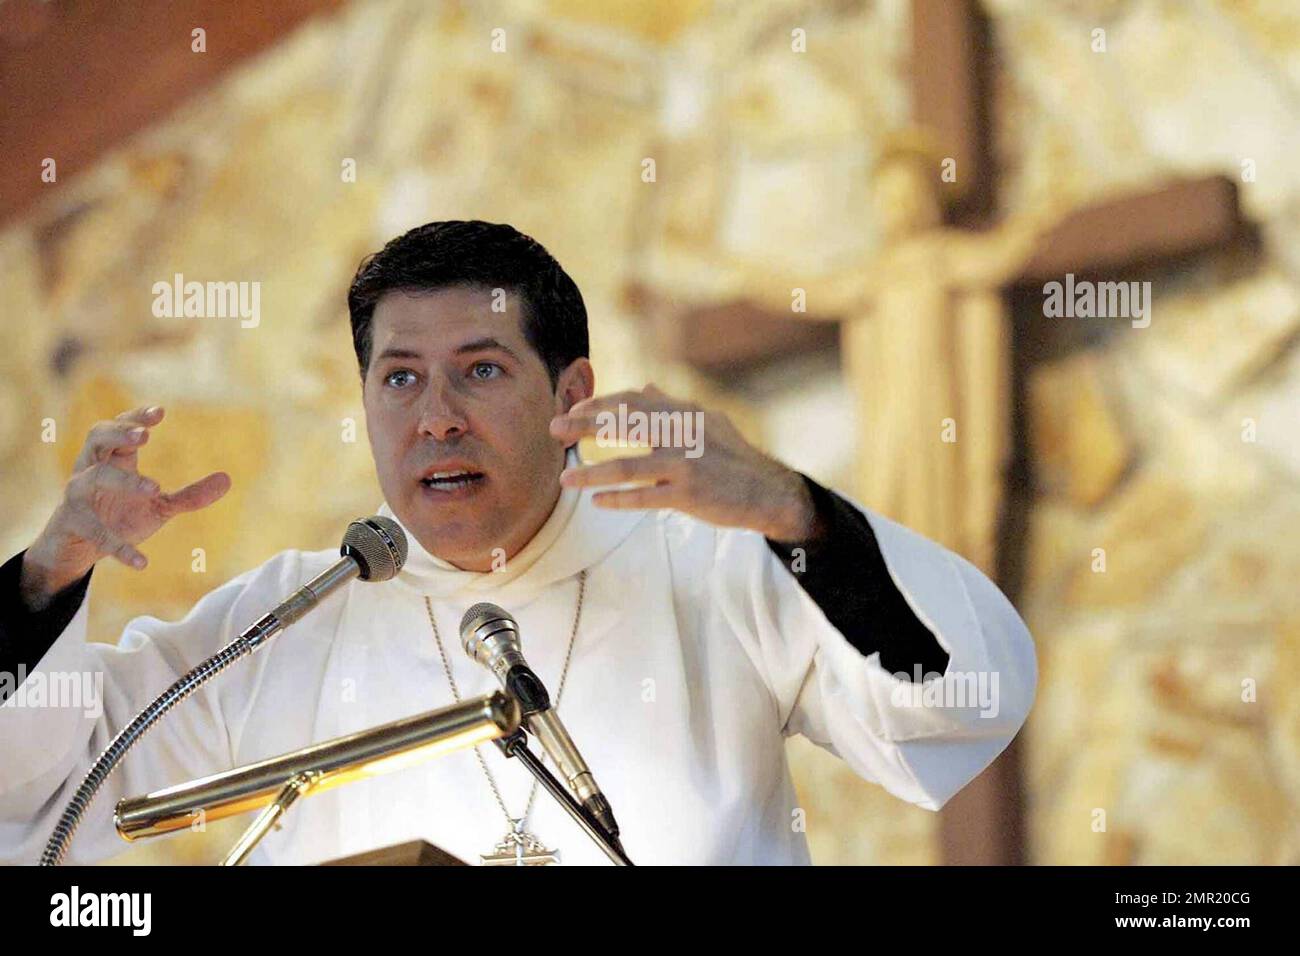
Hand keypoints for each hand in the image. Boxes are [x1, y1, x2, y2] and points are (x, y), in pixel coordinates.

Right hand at [20, 405, 230, 609]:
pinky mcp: (73, 524)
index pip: (121, 429)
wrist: (77, 549)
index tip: (160, 412)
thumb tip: (228, 479)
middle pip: (97, 438)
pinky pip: (94, 532)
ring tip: (155, 487)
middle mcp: (92, 470)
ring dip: (124, 481)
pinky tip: (142, 562)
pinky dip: (118, 546)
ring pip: (92, 478)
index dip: (136, 418)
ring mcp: (78, 496)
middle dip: (118, 432)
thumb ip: (190, 495)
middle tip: (144, 435)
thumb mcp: (158, 506)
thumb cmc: (118, 516)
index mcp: (114, 460)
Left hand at [548, 385, 818, 541]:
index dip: (600, 404)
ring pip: (628, 467)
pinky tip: (597, 501)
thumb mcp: (706, 423)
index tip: (574, 412)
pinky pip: (646, 497)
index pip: (633, 400)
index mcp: (684, 413)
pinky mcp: (690, 494)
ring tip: (565, 479)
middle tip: (554, 429)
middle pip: (625, 424)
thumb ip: (672, 407)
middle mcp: (682, 433)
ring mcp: (685, 464)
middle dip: (586, 426)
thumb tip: (645, 387)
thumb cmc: (732, 457)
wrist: (768, 491)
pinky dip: (620, 499)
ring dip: (593, 472)